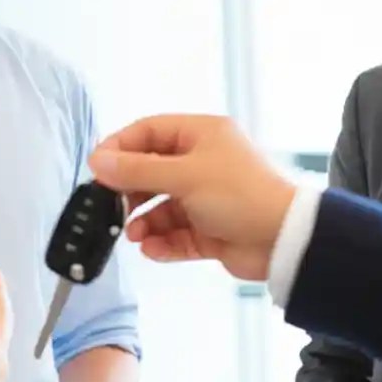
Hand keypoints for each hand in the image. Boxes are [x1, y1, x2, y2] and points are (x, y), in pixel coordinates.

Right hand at [87, 114, 296, 280]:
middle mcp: (203, 162)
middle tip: (109, 207)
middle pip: (151, 171)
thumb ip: (137, 171)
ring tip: (135, 235)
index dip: (120, 148)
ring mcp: (206, 197)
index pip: (148, 132)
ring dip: (144, 221)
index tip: (96, 169)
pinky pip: (176, 233)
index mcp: (201, 135)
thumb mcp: (184, 177)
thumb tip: (97, 162)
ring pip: (161, 206)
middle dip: (130, 192)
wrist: (285, 240)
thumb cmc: (242, 196)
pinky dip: (162, 242)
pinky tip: (153, 249)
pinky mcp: (210, 229)